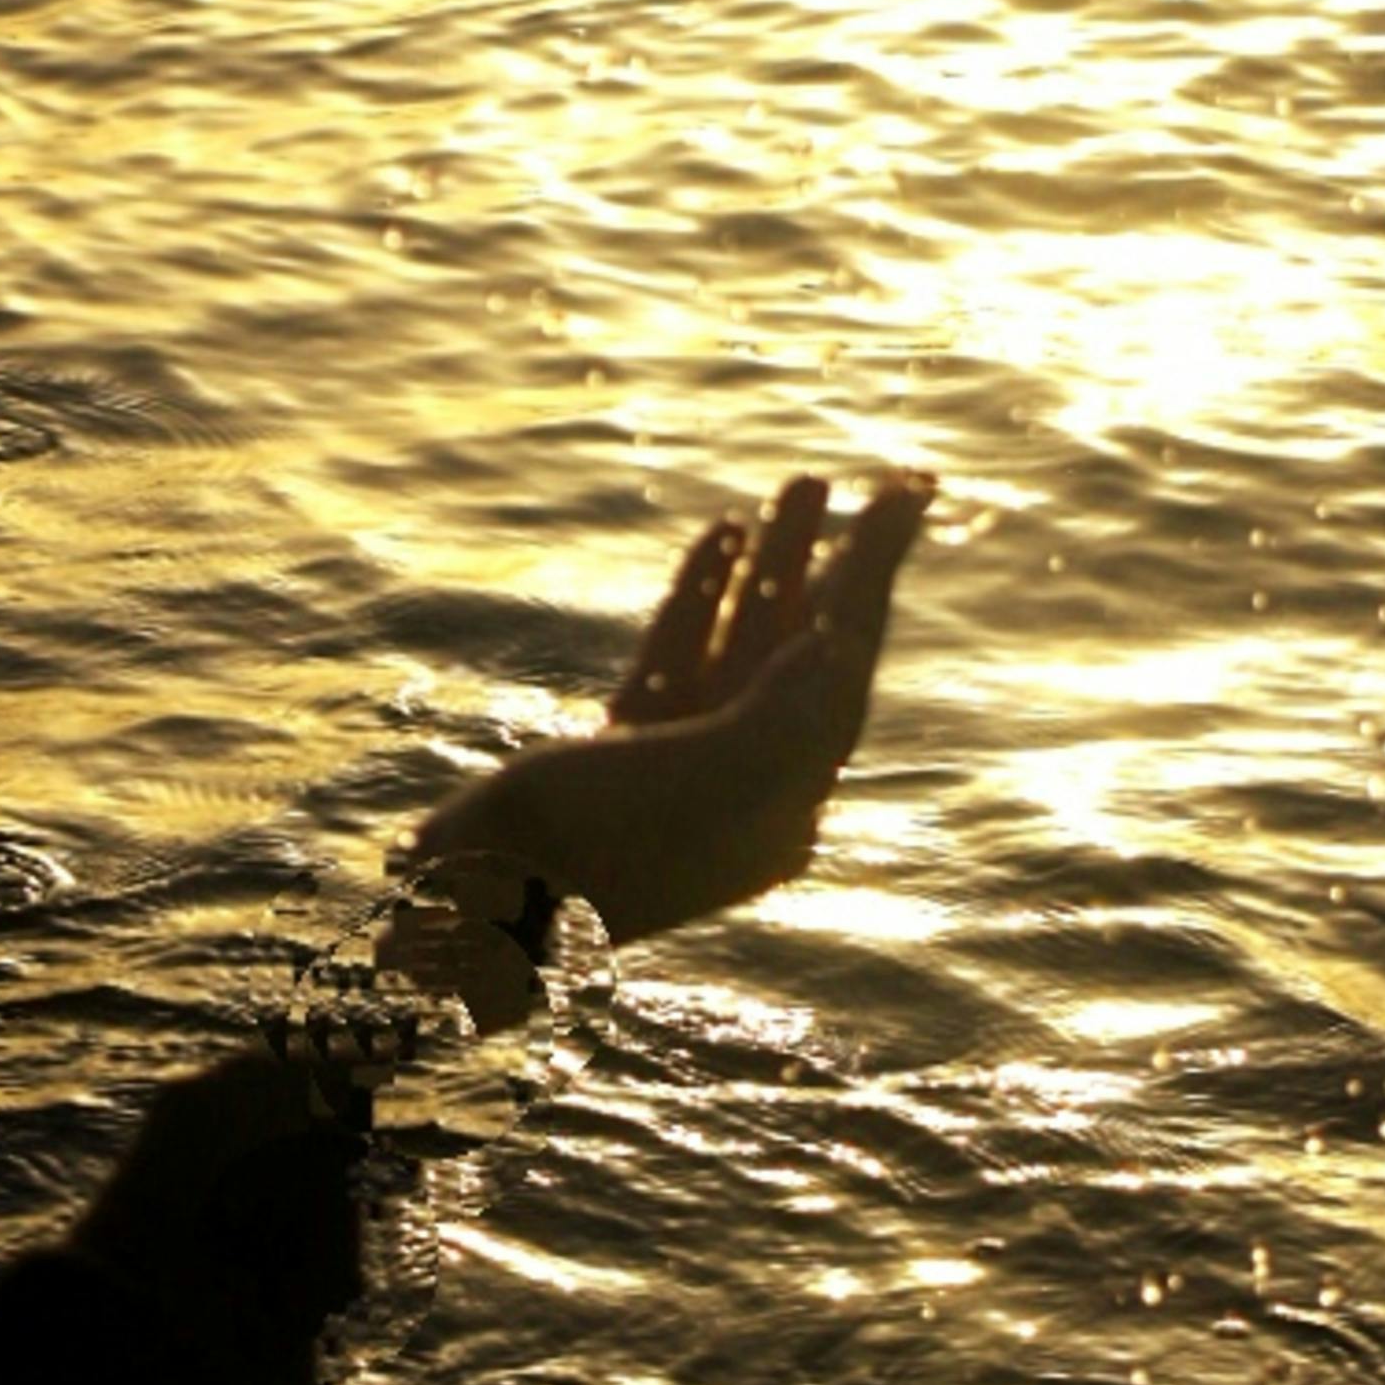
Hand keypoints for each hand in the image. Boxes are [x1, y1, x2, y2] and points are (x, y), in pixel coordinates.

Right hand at [398, 472, 933, 960]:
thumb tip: (838, 645)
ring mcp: (681, 768)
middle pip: (807, 651)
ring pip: (746, 644)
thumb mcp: (712, 780)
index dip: (875, 574)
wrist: (472, 905)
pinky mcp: (622, 752)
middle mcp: (745, 788)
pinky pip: (681, 657)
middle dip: (838, 560)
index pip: (844, 666)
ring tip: (806, 482)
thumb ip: (782, 714)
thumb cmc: (596, 844)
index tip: (912, 495)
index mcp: (781, 803)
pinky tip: (726, 534)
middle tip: (886, 479)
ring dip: (778, 563)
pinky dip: (705, 595)